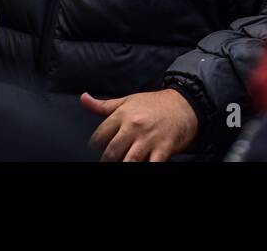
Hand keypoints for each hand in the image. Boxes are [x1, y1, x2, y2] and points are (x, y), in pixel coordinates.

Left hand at [82, 89, 197, 161]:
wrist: (184, 104)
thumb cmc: (153, 104)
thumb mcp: (127, 100)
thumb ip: (103, 105)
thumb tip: (83, 98)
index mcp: (122, 114)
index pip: (100, 135)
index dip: (95, 146)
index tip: (96, 150)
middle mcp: (133, 126)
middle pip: (112, 151)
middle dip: (107, 161)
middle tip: (107, 162)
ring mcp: (148, 138)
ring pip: (129, 161)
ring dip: (122, 166)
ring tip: (120, 165)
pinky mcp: (163, 148)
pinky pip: (151, 165)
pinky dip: (144, 168)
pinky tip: (141, 167)